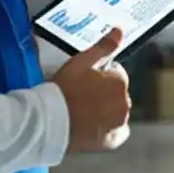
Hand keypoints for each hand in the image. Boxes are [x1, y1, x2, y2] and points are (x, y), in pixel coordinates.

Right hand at [53, 28, 131, 152]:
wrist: (48, 122)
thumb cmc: (62, 90)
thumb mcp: (80, 62)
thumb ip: (103, 47)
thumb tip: (119, 31)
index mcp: (120, 82)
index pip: (115, 74)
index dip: (98, 76)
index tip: (83, 81)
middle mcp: (125, 103)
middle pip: (117, 94)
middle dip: (104, 94)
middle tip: (80, 97)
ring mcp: (119, 123)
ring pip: (116, 112)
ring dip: (106, 111)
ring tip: (82, 112)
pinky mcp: (111, 141)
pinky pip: (115, 133)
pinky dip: (107, 130)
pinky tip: (91, 126)